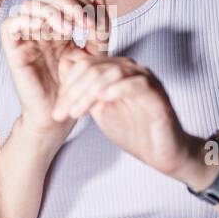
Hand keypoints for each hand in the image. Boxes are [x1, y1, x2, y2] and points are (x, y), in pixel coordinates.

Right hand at [0, 0, 110, 141]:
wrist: (60, 114)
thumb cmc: (75, 86)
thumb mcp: (95, 53)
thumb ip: (99, 28)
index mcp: (59, 25)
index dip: (82, 2)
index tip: (96, 24)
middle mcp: (40, 27)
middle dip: (69, 4)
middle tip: (84, 24)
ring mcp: (25, 36)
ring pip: (30, 5)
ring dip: (53, 12)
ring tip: (69, 31)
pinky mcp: (12, 49)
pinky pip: (11, 24)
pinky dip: (29, 21)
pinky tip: (51, 33)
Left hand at [50, 51, 197, 177]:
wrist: (161, 153)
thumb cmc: (133, 131)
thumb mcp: (100, 111)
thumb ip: (84, 95)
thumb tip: (61, 80)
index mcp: (115, 71)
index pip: (84, 64)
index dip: (66, 85)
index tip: (56, 110)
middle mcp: (130, 70)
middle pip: (94, 67)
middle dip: (72, 91)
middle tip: (60, 113)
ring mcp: (145, 79)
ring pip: (112, 73)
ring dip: (88, 93)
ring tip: (75, 113)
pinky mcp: (157, 93)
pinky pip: (136, 84)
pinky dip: (117, 89)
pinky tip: (102, 100)